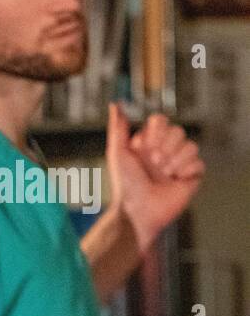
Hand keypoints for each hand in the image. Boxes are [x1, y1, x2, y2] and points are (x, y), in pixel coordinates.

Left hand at [105, 102, 204, 252]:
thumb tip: (115, 104)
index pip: (161, 121)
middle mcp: (163, 152)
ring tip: (164, 174)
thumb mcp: (117, 153)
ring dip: (175, 160)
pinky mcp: (191, 178)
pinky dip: (187, 171)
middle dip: (166, 147)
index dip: (157, 131)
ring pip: (191, 146)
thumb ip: (118, 128)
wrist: (137, 211)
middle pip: (178, 131)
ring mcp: (178, 165)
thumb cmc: (124, 185)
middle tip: (154, 164)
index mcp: (147, 144)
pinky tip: (175, 181)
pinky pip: (199, 163)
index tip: (145, 147)